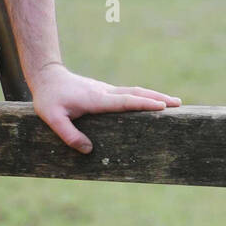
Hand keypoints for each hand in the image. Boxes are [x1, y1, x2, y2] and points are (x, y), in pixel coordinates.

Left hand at [28, 61, 180, 153]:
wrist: (46, 76)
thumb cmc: (48, 98)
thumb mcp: (53, 118)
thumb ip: (69, 134)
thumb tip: (88, 150)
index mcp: (96, 99)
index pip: (124, 101)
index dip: (143, 104)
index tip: (162, 107)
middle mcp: (105, 92)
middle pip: (136, 93)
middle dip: (158, 98)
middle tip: (178, 104)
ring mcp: (105, 90)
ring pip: (134, 91)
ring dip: (154, 96)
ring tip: (173, 102)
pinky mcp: (104, 91)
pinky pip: (128, 94)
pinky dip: (143, 96)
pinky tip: (149, 102)